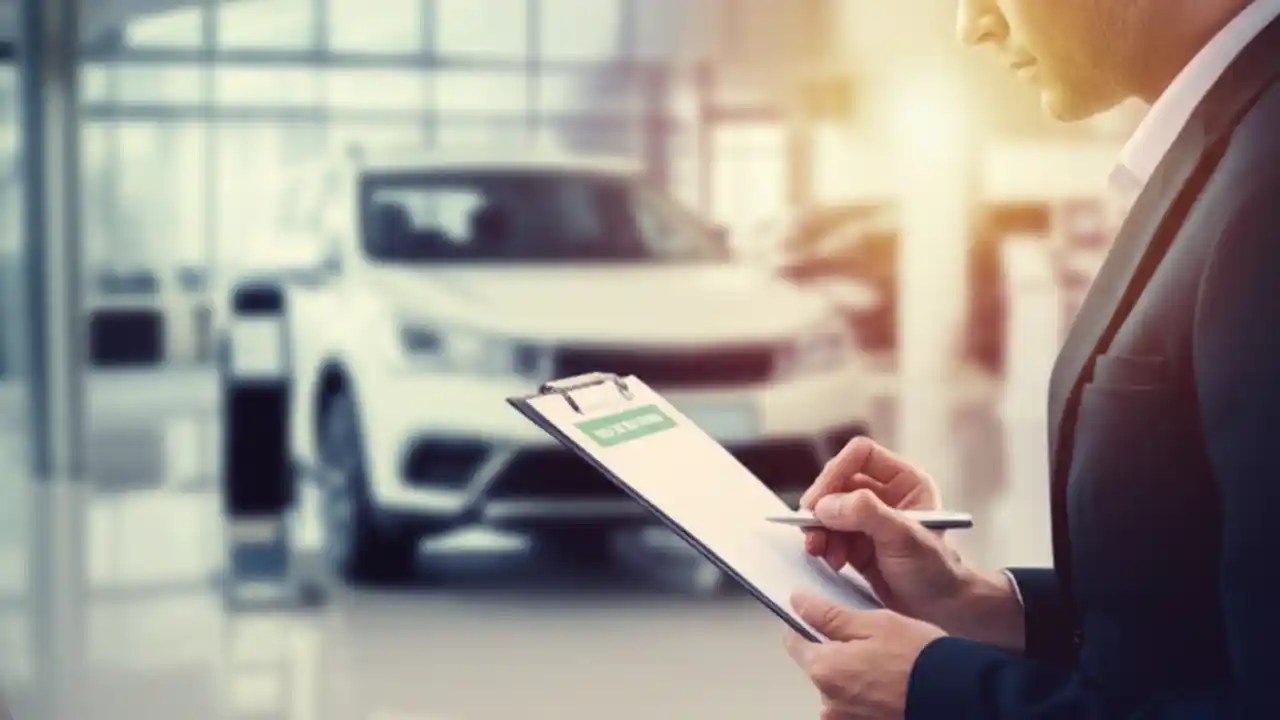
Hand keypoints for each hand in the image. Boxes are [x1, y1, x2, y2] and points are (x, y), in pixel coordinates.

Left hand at [784, 592, 944, 719]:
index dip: (807, 625)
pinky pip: (856, 706)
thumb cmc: (919, 658)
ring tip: (888, 664)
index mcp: (825, 670)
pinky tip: (892, 684)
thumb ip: (829, 615)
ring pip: (840, 688)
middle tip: (873, 641)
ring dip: (854, 675)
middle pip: (819, 667)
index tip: (824, 618)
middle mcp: (829, 702)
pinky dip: (868, 694)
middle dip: (837, 652)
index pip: (795, 643)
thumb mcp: (874, 623)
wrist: (959, 696)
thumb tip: (798, 602)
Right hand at [801, 437, 940, 572]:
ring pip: (828, 510)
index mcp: (905, 481)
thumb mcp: (903, 537)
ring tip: (820, 550)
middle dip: (822, 506)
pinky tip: (834, 561)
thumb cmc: (936, 571)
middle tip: (811, 527)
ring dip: (819, 530)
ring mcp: (868, 520)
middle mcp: (885, 495)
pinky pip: (827, 534)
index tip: (820, 499)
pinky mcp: (856, 543)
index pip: (860, 455)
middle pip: (837, 482)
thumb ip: (866, 513)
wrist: (941, 613)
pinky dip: (823, 546)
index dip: (837, 471)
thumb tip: (826, 504)